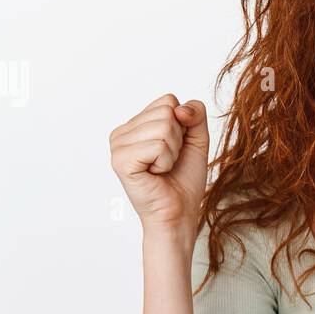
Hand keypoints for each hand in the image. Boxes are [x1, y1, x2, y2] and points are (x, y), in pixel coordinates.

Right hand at [108, 93, 209, 231]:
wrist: (179, 213)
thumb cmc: (184, 179)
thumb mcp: (197, 139)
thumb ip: (195, 114)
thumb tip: (179, 108)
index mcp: (135, 124)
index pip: (168, 100)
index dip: (182, 125)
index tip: (174, 149)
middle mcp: (122, 132)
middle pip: (166, 111)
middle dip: (178, 139)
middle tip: (168, 162)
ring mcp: (118, 146)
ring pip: (164, 127)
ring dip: (172, 152)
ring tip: (161, 168)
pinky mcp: (121, 161)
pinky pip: (158, 145)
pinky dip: (165, 162)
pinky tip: (155, 174)